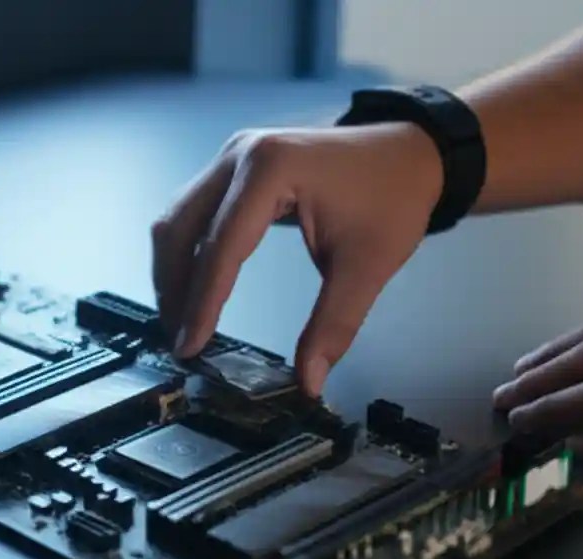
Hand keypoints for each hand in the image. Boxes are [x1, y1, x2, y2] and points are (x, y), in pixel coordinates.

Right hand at [150, 122, 442, 395]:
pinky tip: (191, 285)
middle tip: (179, 340)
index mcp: (270, 170)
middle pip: (180, 229)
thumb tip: (309, 383)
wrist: (410, 152)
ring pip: (176, 218)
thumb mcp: (367, 267)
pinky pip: (191, 209)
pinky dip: (185, 251)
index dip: (203, 302)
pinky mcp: (232, 164)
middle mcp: (239, 155)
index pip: (222, 247)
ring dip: (172, 271)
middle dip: (174, 289)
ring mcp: (231, 155)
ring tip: (180, 319)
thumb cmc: (393, 199)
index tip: (189, 346)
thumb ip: (334, 325)